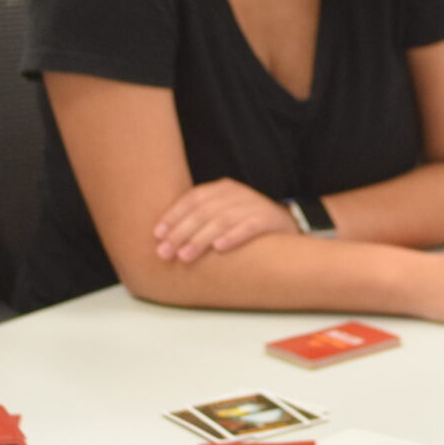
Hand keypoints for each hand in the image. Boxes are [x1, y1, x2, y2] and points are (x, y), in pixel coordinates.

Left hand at [154, 178, 297, 262]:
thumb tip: (164, 238)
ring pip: (222, 220)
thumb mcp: (222, 213)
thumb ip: (199, 219)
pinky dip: (233, 236)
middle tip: (165, 252)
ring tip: (185, 257)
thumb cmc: (244, 222)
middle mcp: (236, 193)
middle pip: (203, 212)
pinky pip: (249, 226)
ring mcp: (253, 204)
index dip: (173, 216)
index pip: (192, 199)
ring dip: (201, 239)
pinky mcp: (268, 219)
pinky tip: (220, 247)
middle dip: (181, 233)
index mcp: (221, 188)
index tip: (157, 235)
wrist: (286, 223)